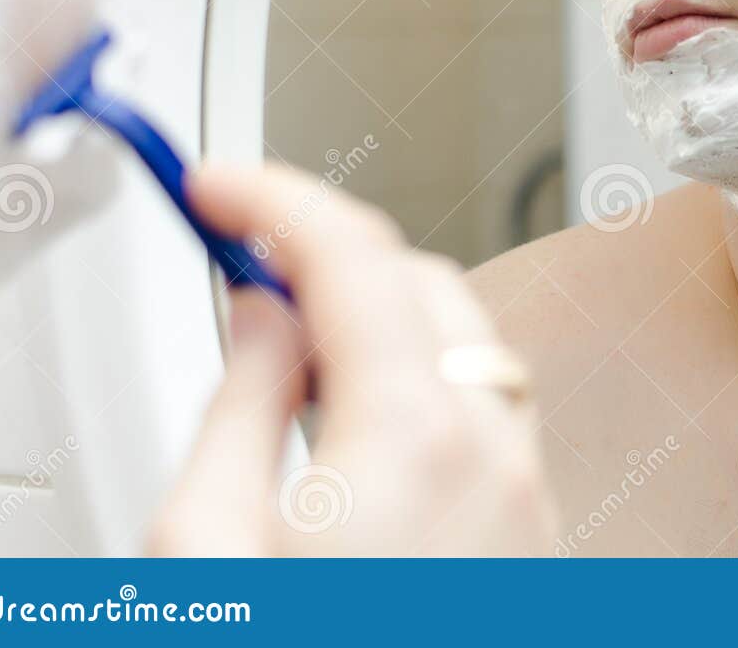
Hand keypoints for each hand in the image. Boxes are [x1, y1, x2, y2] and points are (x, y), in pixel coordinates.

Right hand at [149, 164, 555, 556]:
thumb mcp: (205, 550)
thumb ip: (237, 411)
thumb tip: (263, 318)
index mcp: (414, 440)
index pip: (354, 256)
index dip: (274, 200)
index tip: (216, 187)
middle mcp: (495, 457)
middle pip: (426, 287)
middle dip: (334, 260)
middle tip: (247, 270)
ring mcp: (527, 499)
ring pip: (469, 349)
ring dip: (387, 324)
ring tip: (296, 363)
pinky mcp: (532, 541)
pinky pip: (491, 419)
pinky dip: (429, 390)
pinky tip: (359, 436)